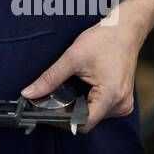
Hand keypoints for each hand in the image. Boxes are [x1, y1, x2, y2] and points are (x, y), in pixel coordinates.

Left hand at [20, 10, 146, 132]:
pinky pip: (102, 109)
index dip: (64, 120)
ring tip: (77, 84)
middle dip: (71, 109)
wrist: (124, 30)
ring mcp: (124, 103)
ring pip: (94, 115)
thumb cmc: (103, 40)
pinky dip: (91, 100)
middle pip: (88, 119)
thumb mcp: (72, 58)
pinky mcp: (123, 100)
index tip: (50, 111)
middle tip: (59, 93)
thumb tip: (30, 93)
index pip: (83, 123)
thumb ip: (50, 78)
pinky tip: (86, 86)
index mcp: (110, 97)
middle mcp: (120, 105)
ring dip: (82, 104)